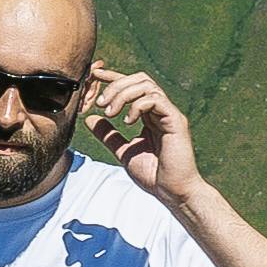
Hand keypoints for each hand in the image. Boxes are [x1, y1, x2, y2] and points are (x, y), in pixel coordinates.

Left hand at [79, 67, 208, 206]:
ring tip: (110, 113)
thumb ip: (108, 135)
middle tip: (99, 103)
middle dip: (116, 85)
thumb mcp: (123, 152)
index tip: (94, 74)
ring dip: (123, 94)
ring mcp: (170, 114)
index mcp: (150, 115)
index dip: (114, 77)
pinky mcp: (176, 121)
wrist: (173, 192)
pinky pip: (156, 100)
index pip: (133, 86)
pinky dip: (137, 106)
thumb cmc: (154, 175)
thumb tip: (90, 119)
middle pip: (140, 80)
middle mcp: (161, 111)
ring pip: (147, 86)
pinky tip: (126, 121)